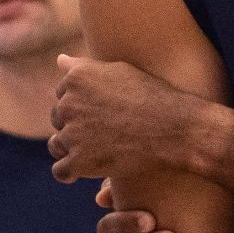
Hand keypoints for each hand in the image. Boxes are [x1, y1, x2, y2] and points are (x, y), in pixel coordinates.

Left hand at [50, 54, 211, 186]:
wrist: (176, 129)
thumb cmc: (153, 98)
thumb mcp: (120, 72)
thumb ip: (86, 67)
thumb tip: (60, 60)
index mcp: (76, 78)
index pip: (62, 93)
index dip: (82, 106)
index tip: (102, 114)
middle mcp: (69, 103)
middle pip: (57, 118)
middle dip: (75, 126)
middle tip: (104, 134)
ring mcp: (73, 133)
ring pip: (57, 144)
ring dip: (72, 149)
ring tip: (97, 152)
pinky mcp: (80, 161)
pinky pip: (60, 171)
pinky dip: (70, 173)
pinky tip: (85, 171)